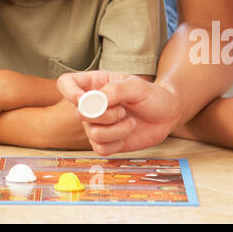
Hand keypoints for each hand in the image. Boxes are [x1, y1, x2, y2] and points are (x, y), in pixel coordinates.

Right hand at [56, 71, 182, 154]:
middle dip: (103, 116)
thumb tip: (98, 100)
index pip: (66, 84)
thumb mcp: (137, 86)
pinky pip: (100, 148)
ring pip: (92, 134)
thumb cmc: (151, 95)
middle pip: (79, 113)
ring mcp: (96, 124)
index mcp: (94, 84)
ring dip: (116, 130)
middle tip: (122, 111)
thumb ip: (116, 89)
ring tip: (130, 121)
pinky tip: (128, 131)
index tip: (84, 99)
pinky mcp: (105, 142)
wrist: (166, 115)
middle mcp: (91, 105)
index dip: (69, 92)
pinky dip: (118, 142)